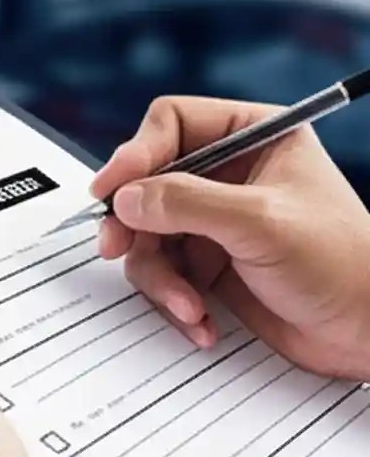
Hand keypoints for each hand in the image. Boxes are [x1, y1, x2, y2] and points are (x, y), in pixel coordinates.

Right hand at [94, 96, 369, 378]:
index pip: (171, 124)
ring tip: (187, 304)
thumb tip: (125, 197)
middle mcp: (229, 175)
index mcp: (254, 138)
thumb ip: (187, 204)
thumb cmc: (343, 265)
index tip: (111, 189)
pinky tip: (201, 320)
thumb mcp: (260, 223)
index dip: (135, 153)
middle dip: (134, 224)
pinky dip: (174, 300)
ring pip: (148, 235)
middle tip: (116, 247)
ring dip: (159, 276)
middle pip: (147, 183)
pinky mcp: (208, 266)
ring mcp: (215, 223)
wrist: (366, 333)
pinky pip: (163, 274)